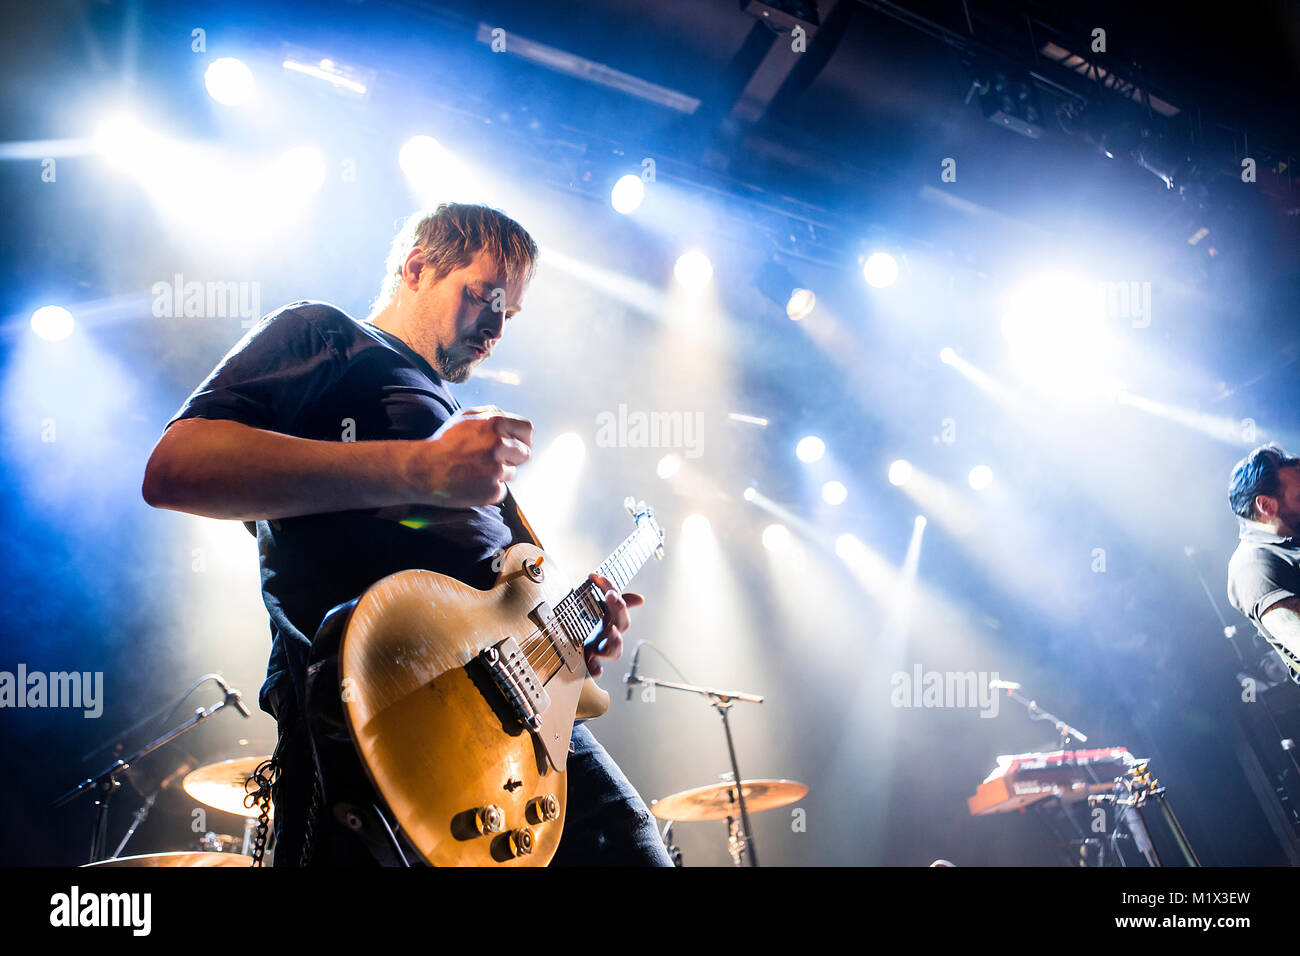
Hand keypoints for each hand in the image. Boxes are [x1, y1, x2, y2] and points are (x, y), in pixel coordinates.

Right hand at [408, 405, 531, 506]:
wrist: (423, 470)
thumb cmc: (445, 443)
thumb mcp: (466, 417)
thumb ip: (492, 414)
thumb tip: (512, 420)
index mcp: (495, 423)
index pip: (527, 429)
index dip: (522, 438)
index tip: (515, 444)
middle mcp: (499, 444)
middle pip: (525, 453)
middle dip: (512, 458)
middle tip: (492, 460)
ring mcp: (496, 468)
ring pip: (511, 473)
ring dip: (498, 474)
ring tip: (475, 471)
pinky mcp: (492, 490)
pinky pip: (501, 491)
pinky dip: (490, 490)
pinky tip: (472, 484)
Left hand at [584, 572, 643, 678]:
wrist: (564, 648)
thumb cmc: (583, 626)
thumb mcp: (591, 608)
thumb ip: (606, 596)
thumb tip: (638, 597)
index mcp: (610, 620)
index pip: (618, 604)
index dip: (613, 590)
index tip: (597, 577)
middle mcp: (608, 635)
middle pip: (622, 624)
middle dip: (619, 608)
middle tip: (611, 595)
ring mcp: (600, 650)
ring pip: (615, 651)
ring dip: (616, 640)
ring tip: (612, 630)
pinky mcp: (589, 664)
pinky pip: (596, 670)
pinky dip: (596, 669)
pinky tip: (592, 665)